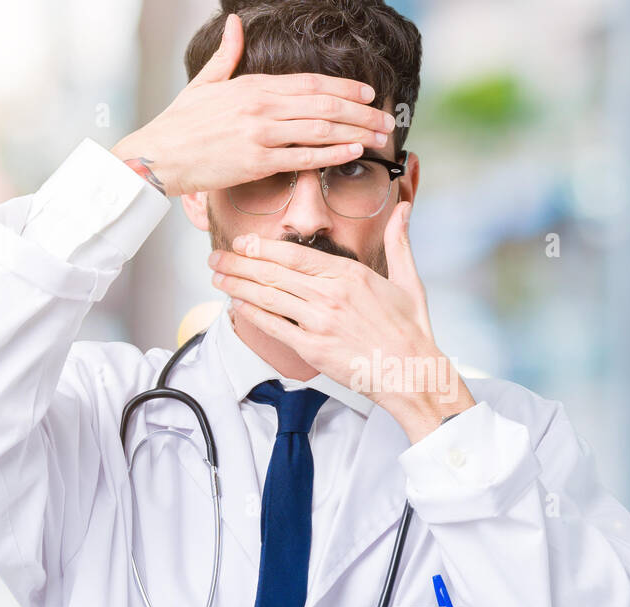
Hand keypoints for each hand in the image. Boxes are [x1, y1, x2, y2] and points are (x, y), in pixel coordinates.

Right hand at [110, 13, 394, 196]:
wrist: (158, 155)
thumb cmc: (181, 123)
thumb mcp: (204, 83)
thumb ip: (227, 55)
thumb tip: (237, 24)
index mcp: (253, 86)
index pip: (310, 83)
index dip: (343, 87)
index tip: (368, 93)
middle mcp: (261, 107)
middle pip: (323, 105)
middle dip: (360, 112)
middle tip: (386, 119)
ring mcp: (260, 134)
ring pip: (320, 129)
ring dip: (355, 132)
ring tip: (379, 137)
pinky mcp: (256, 162)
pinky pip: (303, 157)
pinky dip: (331, 154)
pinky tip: (353, 151)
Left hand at [208, 201, 476, 441]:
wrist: (412, 373)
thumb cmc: (411, 331)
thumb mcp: (409, 281)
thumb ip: (399, 243)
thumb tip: (403, 210)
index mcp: (350, 274)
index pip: (295, 255)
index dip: (263, 246)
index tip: (243, 242)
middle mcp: (331, 295)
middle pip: (274, 273)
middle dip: (239, 262)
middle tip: (216, 257)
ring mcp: (320, 322)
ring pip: (268, 297)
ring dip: (238, 285)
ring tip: (218, 277)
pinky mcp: (313, 348)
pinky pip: (274, 326)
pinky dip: (252, 313)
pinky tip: (237, 304)